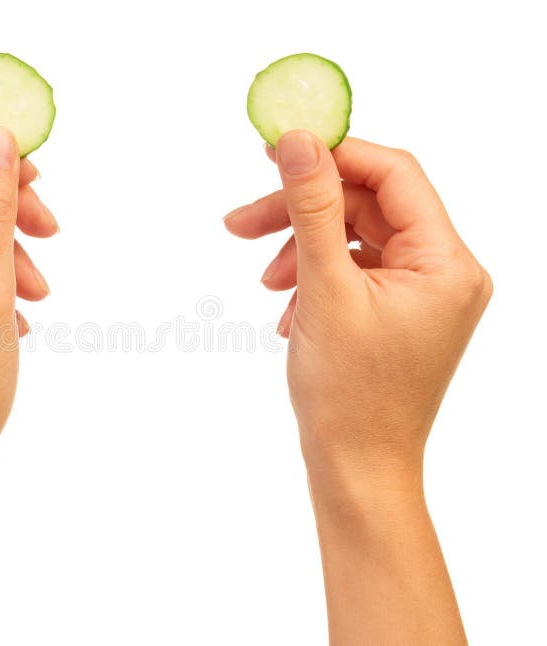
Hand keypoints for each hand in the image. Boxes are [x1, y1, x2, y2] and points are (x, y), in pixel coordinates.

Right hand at [224, 132, 490, 491]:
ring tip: (266, 285)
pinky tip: (288, 312)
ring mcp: (422, 295)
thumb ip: (312, 207)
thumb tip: (299, 140)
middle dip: (302, 213)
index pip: (394, 175)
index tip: (278, 151)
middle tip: (241, 222)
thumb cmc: (347, 394)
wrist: (356, 469)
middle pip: (368, 207)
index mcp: (446, 262)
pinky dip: (315, 279)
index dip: (335, 155)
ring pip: (356, 239)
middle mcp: (445, 273)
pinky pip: (355, 271)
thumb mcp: (323, 288)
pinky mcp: (399, 313)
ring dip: (303, 249)